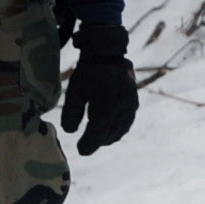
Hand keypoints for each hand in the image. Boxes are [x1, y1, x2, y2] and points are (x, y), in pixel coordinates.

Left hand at [60, 24, 136, 153]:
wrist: (109, 53)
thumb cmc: (88, 71)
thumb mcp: (75, 90)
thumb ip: (72, 112)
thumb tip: (70, 131)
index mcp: (107, 106)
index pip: (97, 133)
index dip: (88, 144)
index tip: (80, 150)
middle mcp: (122, 109)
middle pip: (108, 135)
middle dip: (95, 141)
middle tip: (84, 143)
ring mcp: (130, 107)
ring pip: (118, 132)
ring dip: (106, 137)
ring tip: (94, 136)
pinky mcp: (133, 105)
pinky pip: (125, 124)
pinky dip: (115, 130)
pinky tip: (106, 128)